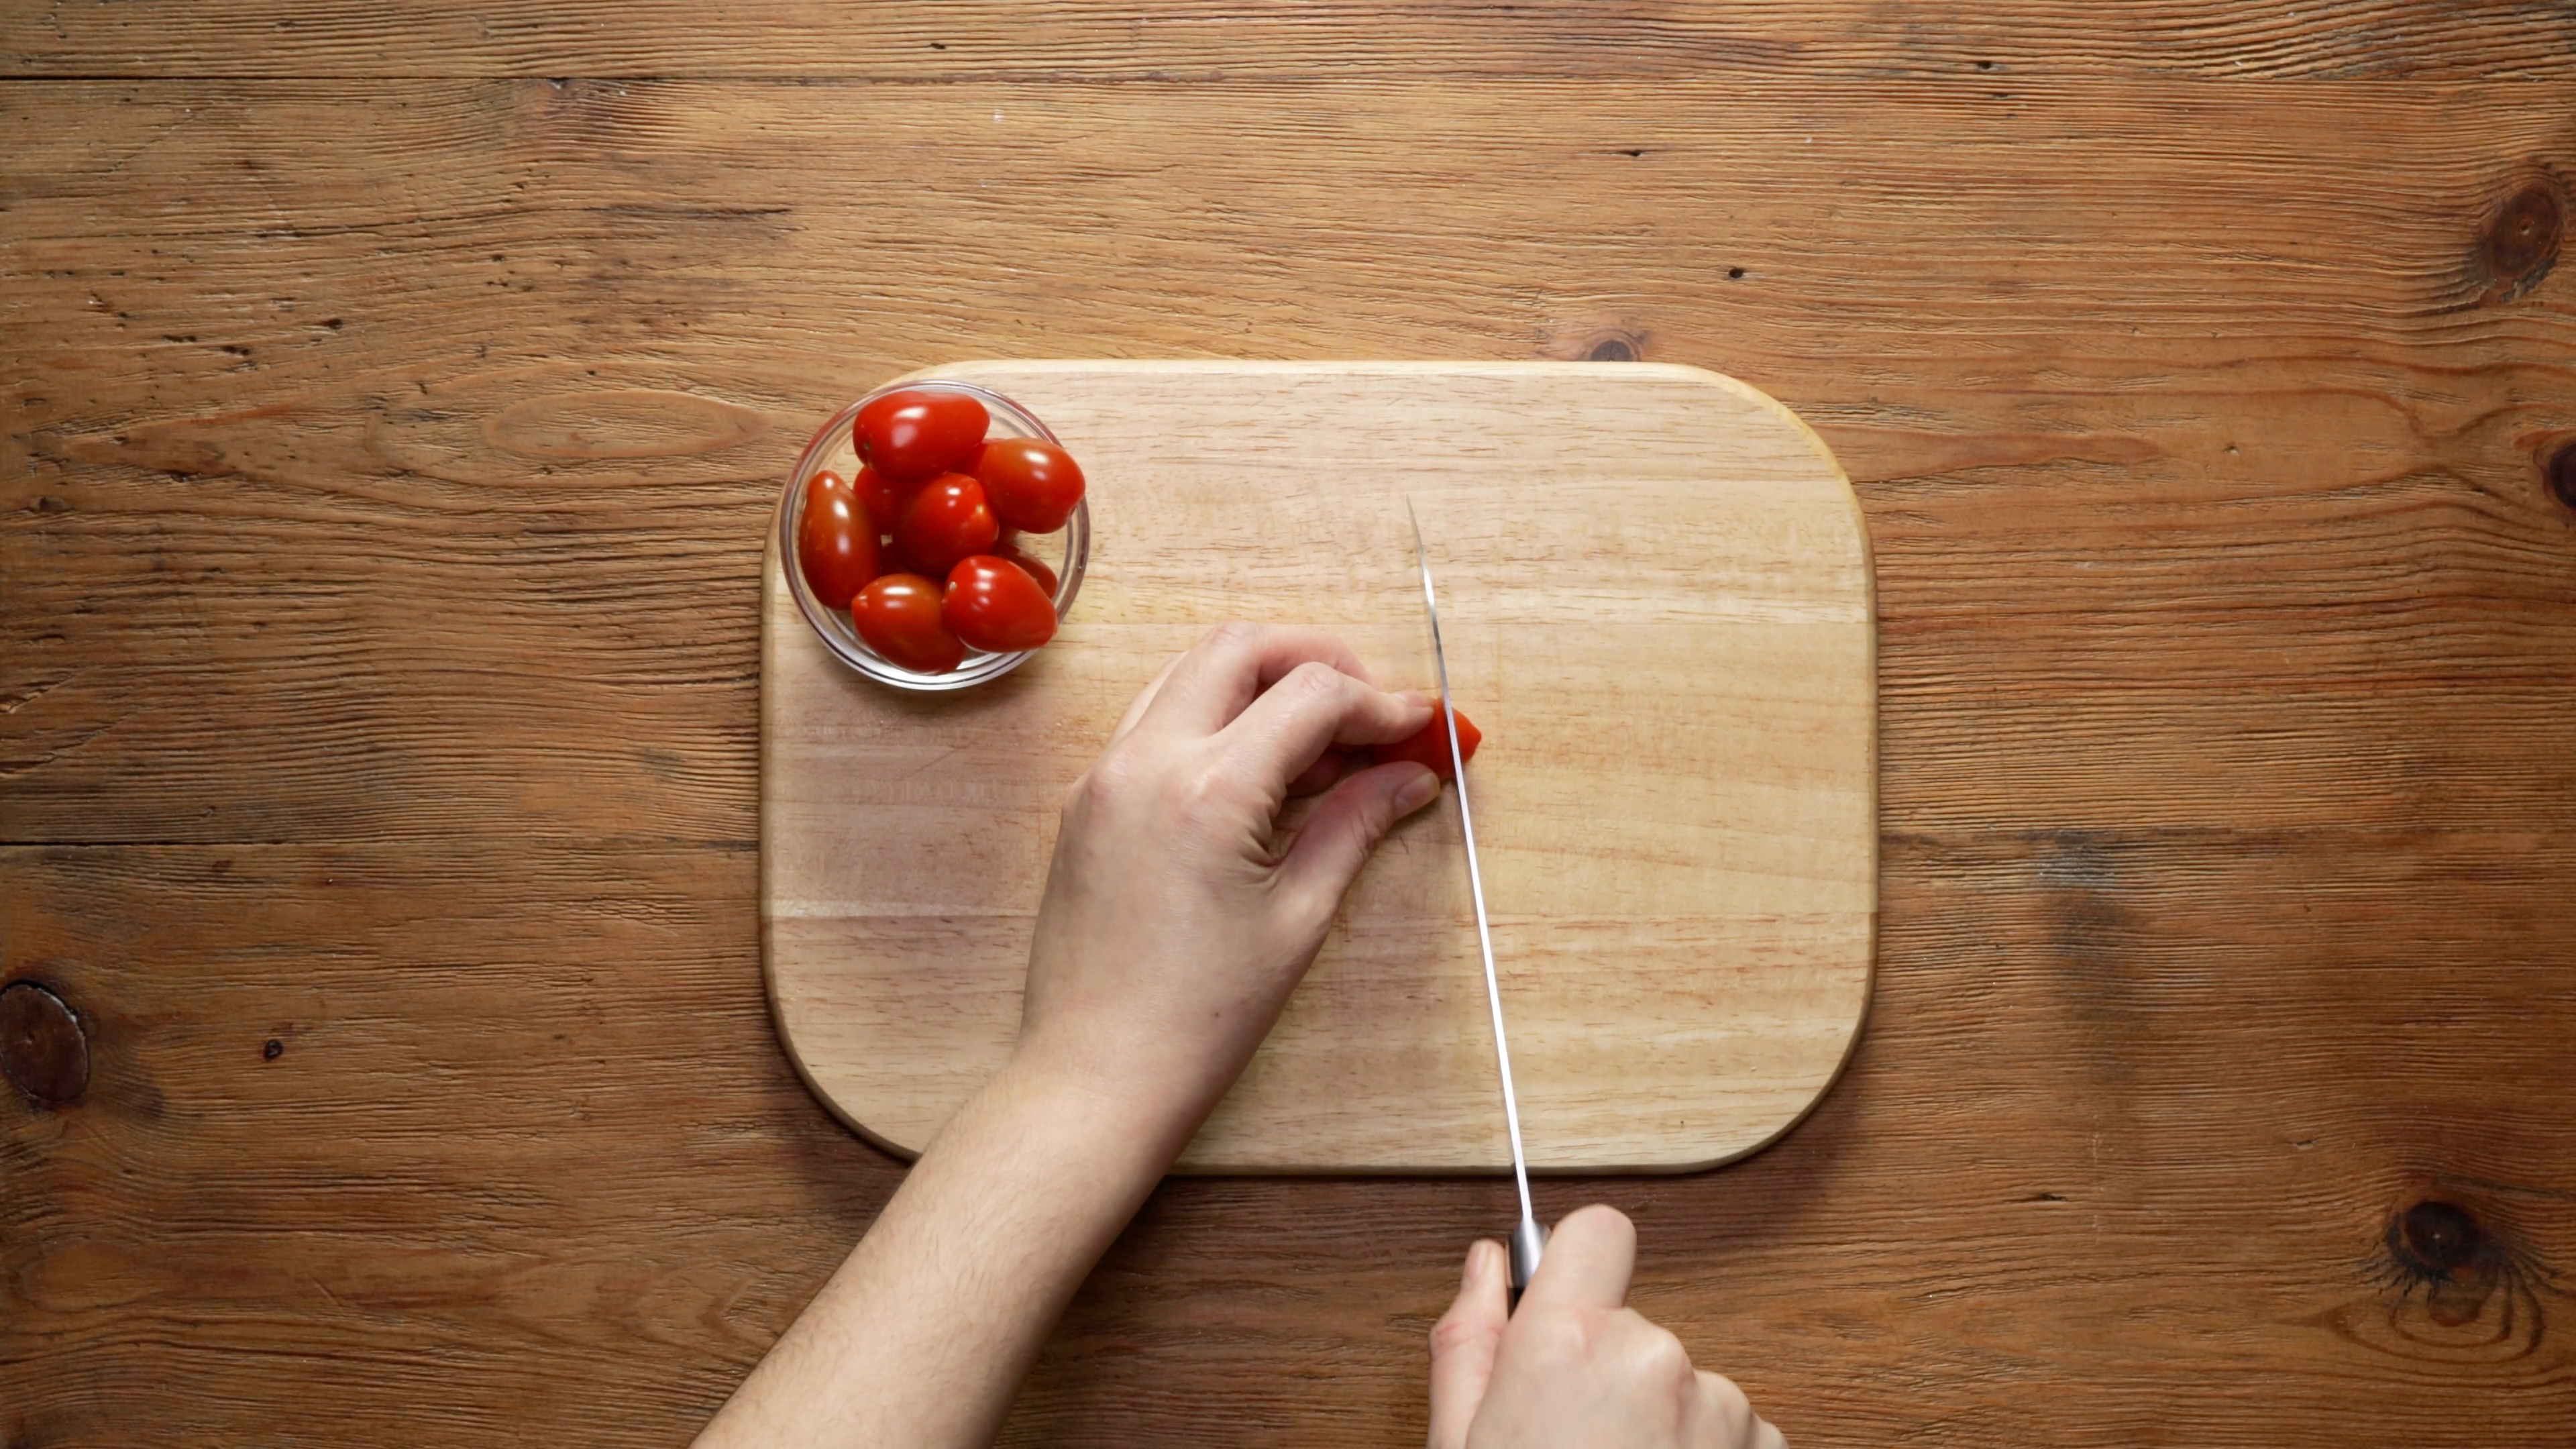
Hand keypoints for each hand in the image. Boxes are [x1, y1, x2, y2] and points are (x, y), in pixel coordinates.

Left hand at [1016, 622, 1441, 1129]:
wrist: (1096, 1074)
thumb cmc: (1197, 1018)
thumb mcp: (1298, 917)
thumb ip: (1354, 826)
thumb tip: (1408, 778)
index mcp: (1206, 790)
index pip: (1312, 695)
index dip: (1381, 702)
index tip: (1422, 724)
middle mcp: (1145, 762)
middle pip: (1242, 648)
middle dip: (1318, 662)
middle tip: (1371, 713)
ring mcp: (1105, 775)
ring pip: (1191, 672)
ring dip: (1262, 683)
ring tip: (1323, 746)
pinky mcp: (1087, 799)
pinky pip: (1156, 720)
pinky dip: (1216, 718)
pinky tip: (1262, 772)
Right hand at [1428, 1206, 1786, 1448]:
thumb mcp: (1459, 1442)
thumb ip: (1471, 1343)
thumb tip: (1486, 1265)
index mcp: (1570, 1345)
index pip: (1597, 1230)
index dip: (1578, 1262)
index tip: (1566, 1303)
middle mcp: (1656, 1360)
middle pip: (1632, 1325)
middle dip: (1608, 1373)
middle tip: (1574, 1440)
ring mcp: (1721, 1406)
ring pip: (1681, 1383)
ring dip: (1659, 1422)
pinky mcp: (1766, 1446)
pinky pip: (1728, 1428)